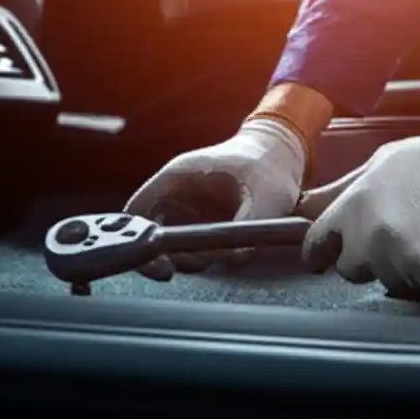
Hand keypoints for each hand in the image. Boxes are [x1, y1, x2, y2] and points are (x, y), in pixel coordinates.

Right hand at [125, 118, 306, 279]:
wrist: (281, 153)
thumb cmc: (268, 163)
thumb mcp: (266, 193)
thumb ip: (250, 223)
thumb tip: (237, 255)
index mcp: (177, 178)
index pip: (138, 213)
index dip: (140, 240)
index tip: (161, 264)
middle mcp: (177, 195)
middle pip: (152, 236)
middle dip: (172, 256)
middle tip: (201, 262)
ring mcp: (189, 211)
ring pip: (175, 245)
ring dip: (195, 257)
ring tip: (227, 252)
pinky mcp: (204, 224)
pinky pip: (195, 246)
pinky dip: (208, 255)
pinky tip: (233, 250)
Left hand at [295, 108, 419, 299]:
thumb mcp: (386, 162)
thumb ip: (341, 191)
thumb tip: (304, 208)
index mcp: (358, 205)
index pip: (318, 245)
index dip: (321, 252)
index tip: (323, 257)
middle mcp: (377, 238)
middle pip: (351, 270)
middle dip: (369, 257)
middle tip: (404, 233)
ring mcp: (409, 264)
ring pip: (391, 283)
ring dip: (406, 268)